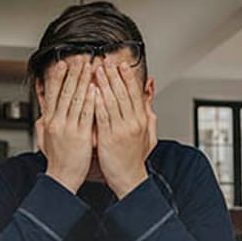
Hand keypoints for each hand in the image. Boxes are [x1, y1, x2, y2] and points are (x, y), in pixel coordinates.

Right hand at [36, 57, 96, 193]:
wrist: (61, 178)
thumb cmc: (57, 160)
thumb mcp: (44, 138)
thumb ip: (44, 123)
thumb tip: (43, 112)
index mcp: (48, 121)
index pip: (51, 93)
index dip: (57, 77)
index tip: (62, 63)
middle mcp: (57, 122)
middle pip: (64, 91)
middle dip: (73, 73)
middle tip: (80, 58)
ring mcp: (69, 128)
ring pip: (76, 99)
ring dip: (83, 80)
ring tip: (90, 67)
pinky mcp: (81, 135)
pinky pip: (86, 114)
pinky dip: (90, 99)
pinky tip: (95, 88)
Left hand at [94, 62, 156, 198]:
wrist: (129, 179)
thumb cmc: (134, 158)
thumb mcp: (148, 134)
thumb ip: (148, 112)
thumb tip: (149, 94)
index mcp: (141, 120)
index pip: (135, 93)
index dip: (127, 78)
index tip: (120, 65)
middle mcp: (133, 123)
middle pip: (123, 93)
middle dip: (114, 75)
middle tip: (106, 61)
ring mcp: (121, 130)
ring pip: (112, 102)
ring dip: (104, 84)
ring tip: (97, 70)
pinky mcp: (109, 139)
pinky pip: (102, 117)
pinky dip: (97, 103)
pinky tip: (91, 92)